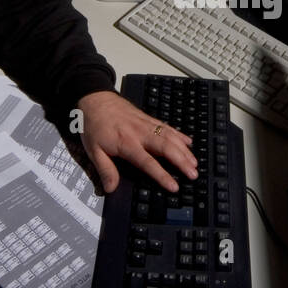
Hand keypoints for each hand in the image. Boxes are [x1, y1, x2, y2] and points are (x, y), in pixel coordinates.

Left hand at [75, 90, 196, 193]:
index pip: (148, 162)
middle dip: (182, 161)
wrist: (95, 99)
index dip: (162, 175)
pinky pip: (168, 127)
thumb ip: (105, 170)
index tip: (174, 186)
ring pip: (170, 137)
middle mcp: (140, 133)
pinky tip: (189, 142)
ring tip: (194, 163)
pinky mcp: (149, 119)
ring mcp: (147, 125)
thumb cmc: (93, 125)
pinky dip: (180, 135)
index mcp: (127, 143)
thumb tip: (111, 188)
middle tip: (193, 174)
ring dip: (184, 150)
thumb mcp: (93, 150)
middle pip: (166, 148)